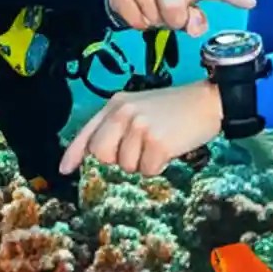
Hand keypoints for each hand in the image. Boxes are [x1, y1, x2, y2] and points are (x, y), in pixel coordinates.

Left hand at [59, 80, 222, 175]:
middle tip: (138, 151)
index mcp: (116, 104)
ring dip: (143, 163)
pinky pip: (147, 170)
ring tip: (159, 144)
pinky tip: (169, 150)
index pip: (87, 131)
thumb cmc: (175, 108)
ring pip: (127, 166)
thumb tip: (101, 157)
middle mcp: (123, 113)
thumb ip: (118, 126)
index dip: (74, 153)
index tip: (65, 169)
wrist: (207, 101)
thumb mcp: (140, 108)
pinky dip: (158, 166)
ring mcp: (139, 127)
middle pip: (101, 154)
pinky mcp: (156, 141)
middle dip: (117, 161)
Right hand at [107, 0, 255, 36]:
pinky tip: (139, 9)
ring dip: (154, 22)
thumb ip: (195, 19)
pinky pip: (137, 23)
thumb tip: (194, 28)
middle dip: (173, 22)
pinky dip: (138, 23)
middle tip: (168, 13)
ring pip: (154, 21)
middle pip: (176, 15)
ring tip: (153, 8)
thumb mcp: (184, 4)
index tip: (250, 2)